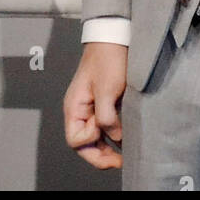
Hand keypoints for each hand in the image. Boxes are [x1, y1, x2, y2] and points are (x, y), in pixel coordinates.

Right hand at [63, 42, 126, 168]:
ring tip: (124, 155)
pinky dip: (113, 137)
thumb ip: (107, 117)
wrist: (114, 37)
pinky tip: (125, 139)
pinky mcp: (103, 104)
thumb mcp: (107, 89)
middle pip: (84, 144)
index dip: (90, 141)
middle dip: (100, 156)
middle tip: (120, 161)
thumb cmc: (107, 58)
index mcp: (74, 107)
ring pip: (95, 139)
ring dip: (107, 149)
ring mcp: (91, 108)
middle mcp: (80, 111)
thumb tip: (115, 137)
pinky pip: (104, 128)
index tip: (104, 131)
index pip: (75, 140)